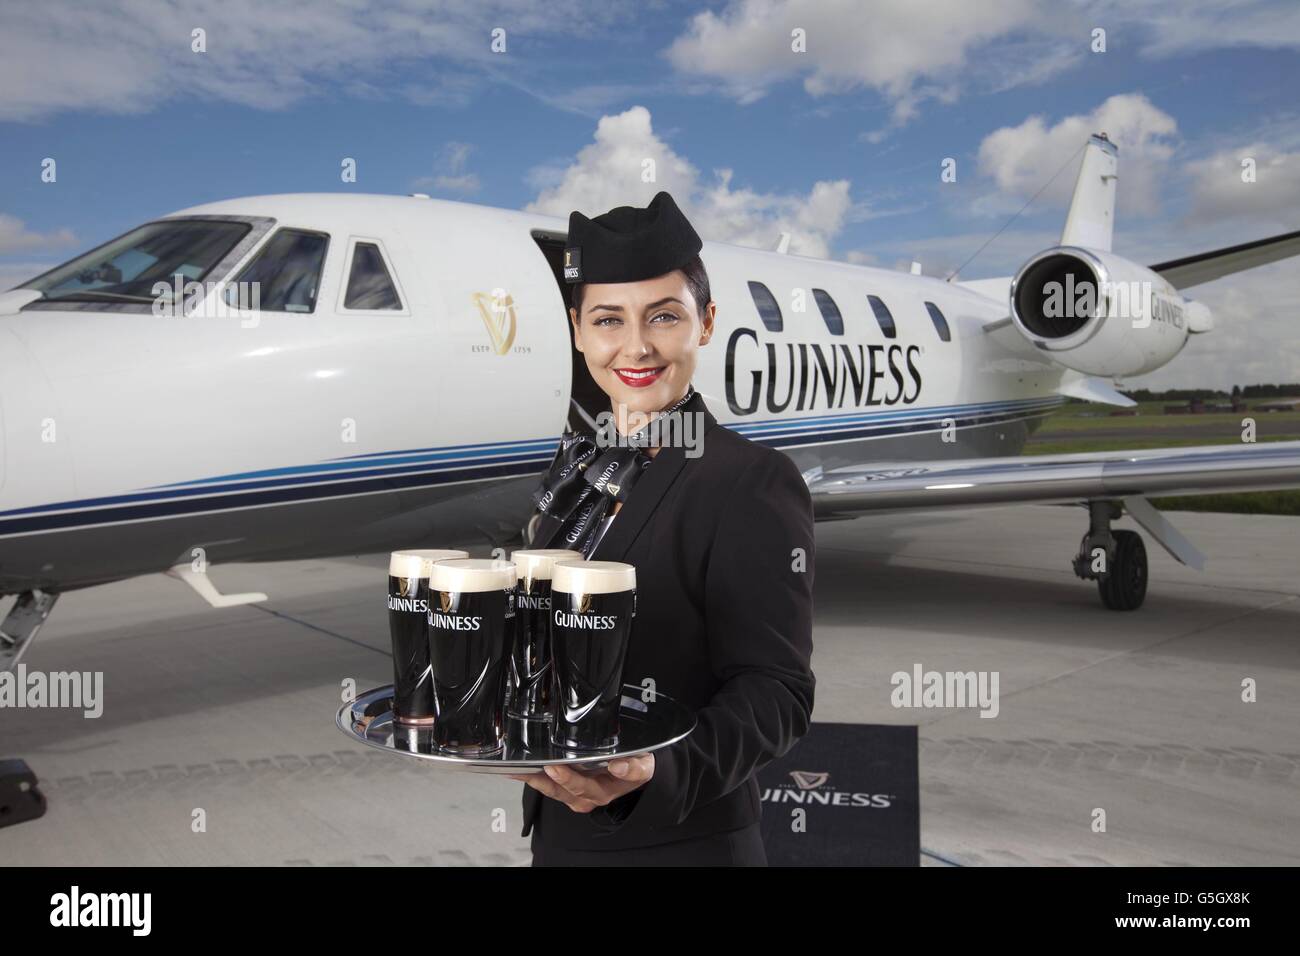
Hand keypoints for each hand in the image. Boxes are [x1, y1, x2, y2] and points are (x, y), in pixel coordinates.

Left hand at [509, 754, 654, 813]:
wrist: (636, 771)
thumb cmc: (636, 766)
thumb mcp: (643, 767)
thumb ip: (633, 767)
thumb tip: (618, 766)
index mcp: (603, 791)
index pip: (582, 787)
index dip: (568, 779)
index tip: (555, 768)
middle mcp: (586, 796)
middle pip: (560, 790)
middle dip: (541, 779)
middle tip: (526, 767)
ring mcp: (575, 793)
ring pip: (551, 789)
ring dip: (533, 779)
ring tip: (515, 769)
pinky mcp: (568, 787)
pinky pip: (548, 785)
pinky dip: (534, 777)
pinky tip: (519, 768)